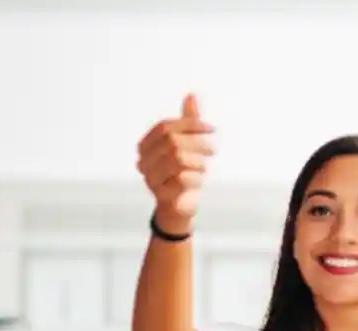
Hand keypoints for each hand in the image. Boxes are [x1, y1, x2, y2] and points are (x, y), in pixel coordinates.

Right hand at [136, 93, 215, 236]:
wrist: (179, 208)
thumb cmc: (183, 173)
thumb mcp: (187, 144)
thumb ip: (188, 121)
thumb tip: (193, 94)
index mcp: (146, 145)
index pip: (165, 126)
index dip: (190, 124)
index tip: (212, 128)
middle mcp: (143, 161)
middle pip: (172, 141)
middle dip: (197, 142)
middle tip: (214, 148)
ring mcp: (150, 179)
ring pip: (178, 159)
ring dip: (198, 161)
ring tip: (205, 166)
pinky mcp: (162, 196)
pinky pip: (183, 180)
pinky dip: (197, 177)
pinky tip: (201, 179)